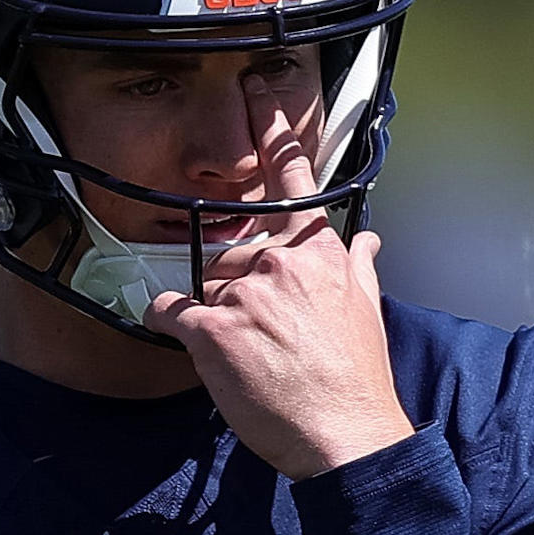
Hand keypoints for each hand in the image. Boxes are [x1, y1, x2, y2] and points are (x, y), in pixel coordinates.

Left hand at [143, 142, 412, 478]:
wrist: (344, 435)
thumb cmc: (355, 380)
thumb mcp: (367, 313)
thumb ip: (359, 269)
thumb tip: (368, 242)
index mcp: (319, 255)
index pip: (296, 184)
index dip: (275, 137)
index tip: (259, 99)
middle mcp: (280, 264)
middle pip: (235, 253)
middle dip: (238, 288)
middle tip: (262, 331)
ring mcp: (245, 294)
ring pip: (206, 286)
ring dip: (215, 315)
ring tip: (249, 355)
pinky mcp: (212, 330)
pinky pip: (168, 310)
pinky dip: (165, 319)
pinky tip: (178, 333)